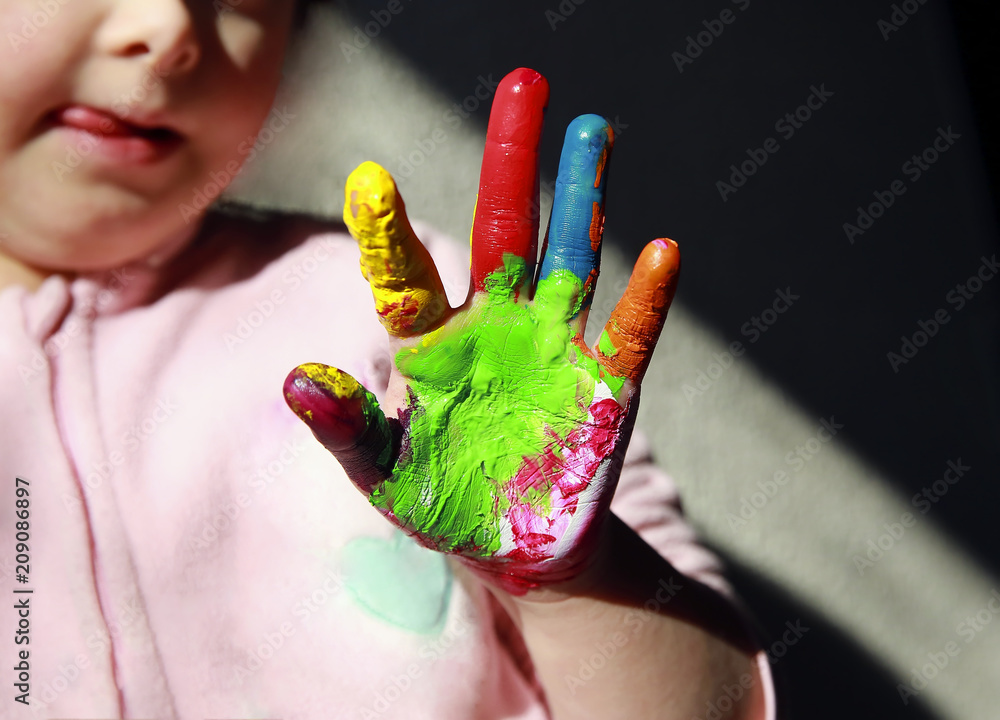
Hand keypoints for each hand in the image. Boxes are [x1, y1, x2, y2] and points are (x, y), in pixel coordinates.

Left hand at [283, 68, 679, 593]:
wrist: (516, 549)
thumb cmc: (443, 504)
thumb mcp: (386, 475)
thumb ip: (348, 431)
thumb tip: (296, 380)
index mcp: (434, 347)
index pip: (407, 279)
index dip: (389, 234)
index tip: (368, 178)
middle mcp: (497, 328)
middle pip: (505, 231)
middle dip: (512, 162)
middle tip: (523, 83)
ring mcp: (555, 350)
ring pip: (571, 259)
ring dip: (584, 198)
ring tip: (592, 130)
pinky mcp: (607, 389)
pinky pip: (629, 335)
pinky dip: (647, 298)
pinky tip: (664, 250)